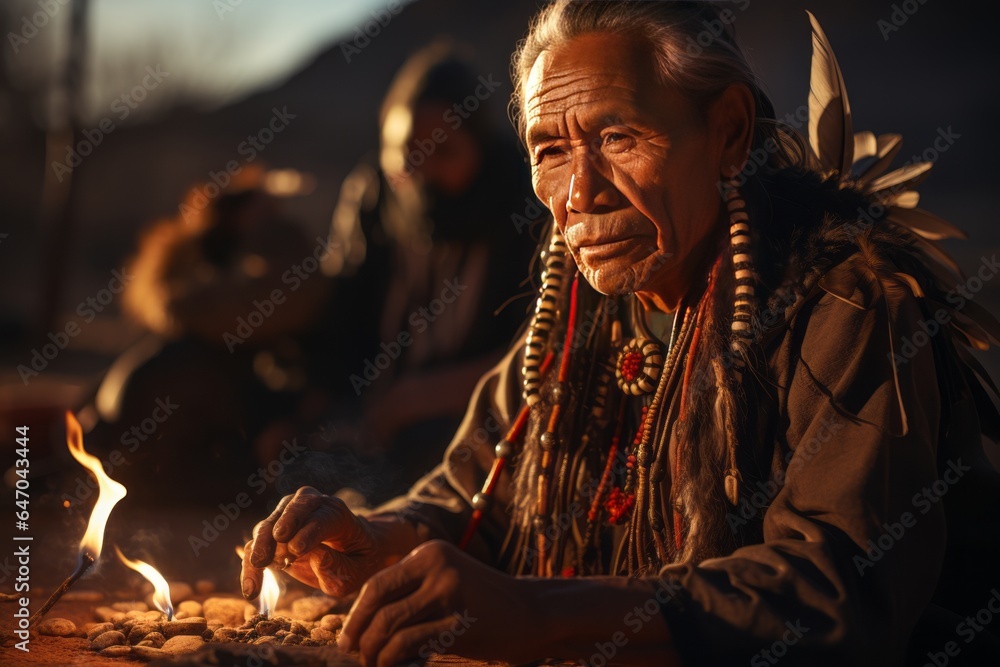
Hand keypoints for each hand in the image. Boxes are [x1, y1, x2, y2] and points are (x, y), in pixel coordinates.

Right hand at [240, 486, 388, 599]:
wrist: (350, 550)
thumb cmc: (356, 561)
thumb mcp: (356, 572)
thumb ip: (337, 567)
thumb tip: (314, 555)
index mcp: (338, 514)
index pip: (323, 517)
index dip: (309, 532)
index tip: (296, 550)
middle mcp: (312, 506)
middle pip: (293, 508)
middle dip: (281, 528)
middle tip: (272, 551)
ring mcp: (289, 514)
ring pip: (269, 524)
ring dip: (260, 546)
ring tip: (258, 569)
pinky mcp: (272, 530)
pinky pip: (256, 543)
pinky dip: (250, 564)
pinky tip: (251, 589)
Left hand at [338, 539, 537, 666]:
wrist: (532, 612)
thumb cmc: (483, 602)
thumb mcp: (446, 580)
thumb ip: (411, 590)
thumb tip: (361, 619)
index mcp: (430, 553)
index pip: (378, 583)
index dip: (357, 613)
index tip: (349, 636)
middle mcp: (437, 567)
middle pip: (378, 602)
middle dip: (358, 633)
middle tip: (354, 653)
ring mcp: (448, 594)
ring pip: (389, 625)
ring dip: (373, 652)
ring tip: (374, 665)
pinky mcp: (458, 623)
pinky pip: (408, 644)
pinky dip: (392, 660)